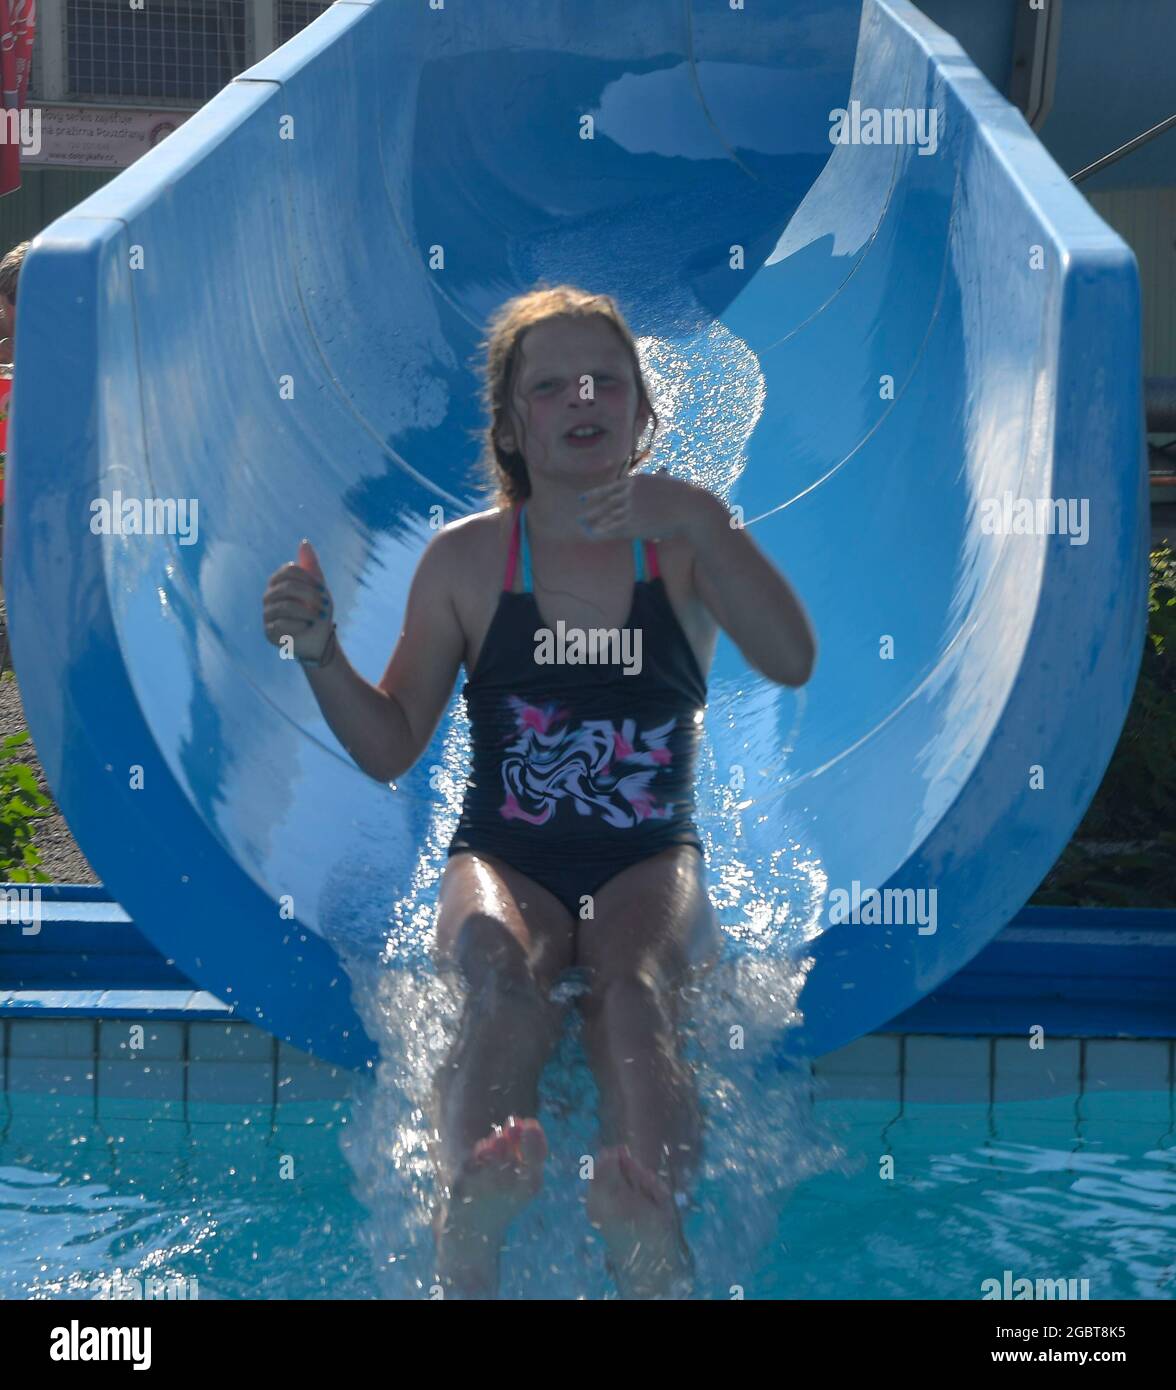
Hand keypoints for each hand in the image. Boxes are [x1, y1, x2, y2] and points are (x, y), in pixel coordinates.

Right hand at [262, 539, 335, 661]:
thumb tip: (304, 541)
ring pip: (286, 606)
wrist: (320, 641)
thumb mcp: (319, 588)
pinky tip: (306, 629)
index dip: (309, 579)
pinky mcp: (268, 632)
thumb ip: (311, 566)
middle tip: (325, 607)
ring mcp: (267, 614)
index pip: (290, 570)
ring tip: (317, 619)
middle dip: (312, 597)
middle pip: (288, 587)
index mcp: (279, 582)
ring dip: (308, 614)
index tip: (323, 590)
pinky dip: (300, 627)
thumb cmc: (319, 612)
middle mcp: (269, 596)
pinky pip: (282, 625)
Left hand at [576, 469, 699, 542]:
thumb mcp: (667, 483)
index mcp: (637, 481)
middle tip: (579, 516)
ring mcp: (631, 508)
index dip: (595, 494)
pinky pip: (614, 528)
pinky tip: (594, 534)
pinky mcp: (634, 523)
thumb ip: (657, 480)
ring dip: (595, 522)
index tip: (582, 498)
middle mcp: (630, 493)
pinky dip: (603, 531)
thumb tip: (660, 472)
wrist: (691, 508)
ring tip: (583, 527)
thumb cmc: (685, 497)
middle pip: (606, 503)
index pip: (610, 488)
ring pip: (609, 517)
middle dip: (592, 510)